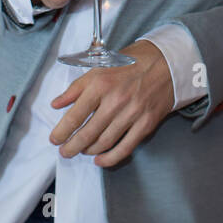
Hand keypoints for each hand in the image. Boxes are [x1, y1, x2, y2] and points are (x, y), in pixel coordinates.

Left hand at [49, 41, 174, 166]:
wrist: (166, 63)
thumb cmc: (132, 63)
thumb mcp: (99, 67)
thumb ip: (76, 87)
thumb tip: (57, 104)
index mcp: (101, 84)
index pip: (75, 115)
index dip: (62, 132)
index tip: (55, 139)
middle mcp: (116, 100)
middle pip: (88, 133)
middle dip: (72, 147)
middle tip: (65, 151)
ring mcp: (132, 113)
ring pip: (104, 142)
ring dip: (89, 151)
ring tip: (82, 151)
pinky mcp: (146, 123)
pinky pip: (125, 147)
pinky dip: (110, 158)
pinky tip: (100, 160)